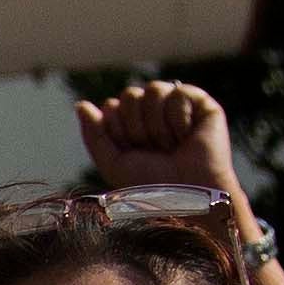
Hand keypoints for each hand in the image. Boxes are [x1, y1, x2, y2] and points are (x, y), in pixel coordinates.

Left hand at [75, 78, 234, 195]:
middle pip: (130, 95)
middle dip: (137, 127)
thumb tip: (81, 105)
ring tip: (171, 145)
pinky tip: (187, 136)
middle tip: (153, 149)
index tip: (132, 151)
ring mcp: (177, 108)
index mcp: (131, 125)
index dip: (118, 130)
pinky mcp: (202, 106)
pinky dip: (179, 118)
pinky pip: (179, 92)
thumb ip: (94, 134)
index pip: (111, 106)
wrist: (187, 195)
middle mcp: (153, 113)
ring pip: (154, 89)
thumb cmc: (150, 184)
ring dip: (158, 125)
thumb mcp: (112, 163)